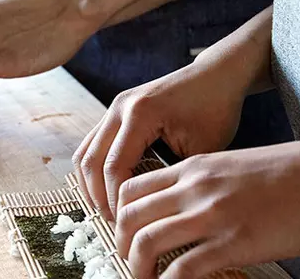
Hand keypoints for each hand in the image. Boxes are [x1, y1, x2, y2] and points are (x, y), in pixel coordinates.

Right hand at [72, 61, 245, 219]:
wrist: (215, 75)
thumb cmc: (215, 109)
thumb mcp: (201, 149)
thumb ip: (173, 178)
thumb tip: (154, 211)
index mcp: (140, 114)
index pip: (115, 167)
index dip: (117, 201)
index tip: (127, 224)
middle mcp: (119, 108)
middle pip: (90, 161)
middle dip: (98, 197)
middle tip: (114, 223)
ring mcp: (114, 107)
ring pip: (84, 153)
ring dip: (90, 185)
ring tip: (106, 209)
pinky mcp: (115, 111)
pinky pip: (92, 144)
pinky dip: (94, 169)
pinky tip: (106, 188)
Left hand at [114, 141, 299, 278]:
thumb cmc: (287, 173)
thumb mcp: (230, 166)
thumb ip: (200, 183)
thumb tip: (179, 209)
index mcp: (192, 168)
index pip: (132, 188)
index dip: (118, 215)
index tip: (124, 233)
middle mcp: (194, 188)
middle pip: (130, 216)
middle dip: (119, 243)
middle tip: (127, 260)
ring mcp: (212, 215)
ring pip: (147, 241)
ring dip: (136, 266)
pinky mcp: (233, 242)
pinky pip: (183, 268)